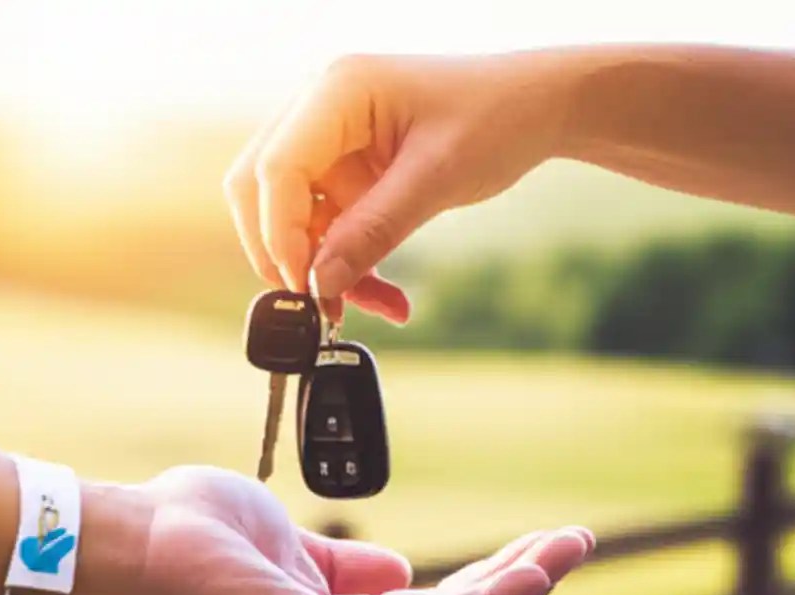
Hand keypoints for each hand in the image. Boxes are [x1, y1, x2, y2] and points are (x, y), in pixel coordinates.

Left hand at [76, 466, 592, 594]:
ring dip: (519, 593)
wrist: (136, 537)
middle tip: (572, 544)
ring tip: (567, 549)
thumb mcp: (292, 546)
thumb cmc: (198, 535)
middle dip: (520, 591)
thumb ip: (344, 566)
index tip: (537, 548)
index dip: (491, 590)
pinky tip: (526, 569)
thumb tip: (397, 568)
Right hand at [223, 52, 576, 323]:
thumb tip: (321, 284)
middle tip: (317, 301)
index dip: (282, 235)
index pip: (277, 168)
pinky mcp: (343, 168)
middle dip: (283, 252)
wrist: (535, 107)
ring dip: (322, 266)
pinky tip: (382, 293)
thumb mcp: (438, 178)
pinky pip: (325, 225)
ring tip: (369, 304)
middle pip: (259, 188)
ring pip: (290, 216)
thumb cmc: (497, 117)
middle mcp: (320, 108)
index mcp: (338, 90)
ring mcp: (328, 138)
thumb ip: (374, 230)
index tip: (308, 287)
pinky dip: (347, 262)